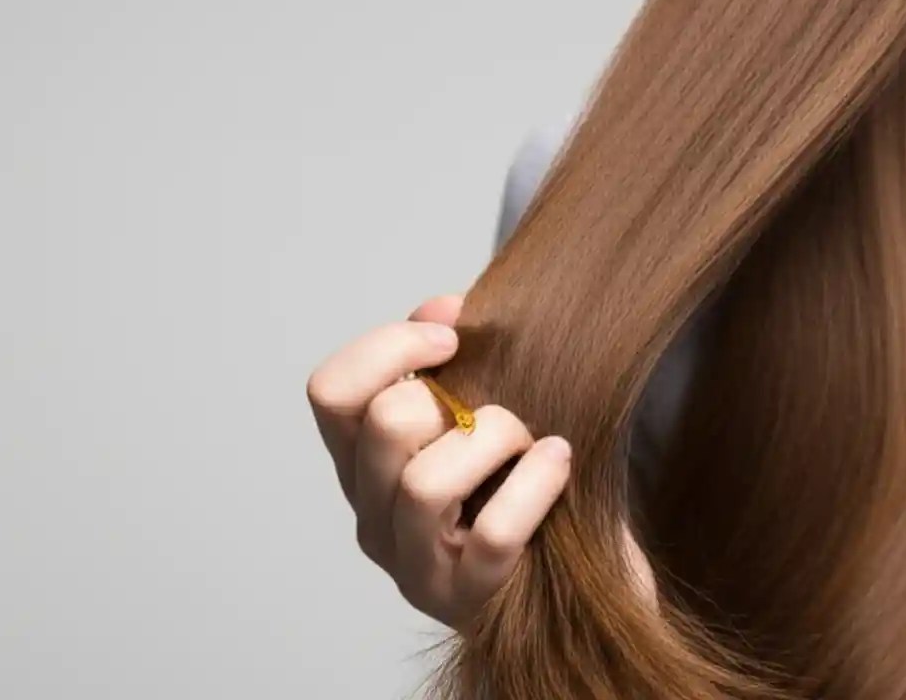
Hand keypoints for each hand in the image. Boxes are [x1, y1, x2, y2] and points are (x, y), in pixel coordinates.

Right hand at [306, 295, 577, 628]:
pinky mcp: (467, 601)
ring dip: (495, 440)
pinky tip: (558, 461)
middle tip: (500, 412)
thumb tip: (444, 306)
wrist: (575, 595)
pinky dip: (533, 485)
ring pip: (424, 484)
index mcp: (364, 466)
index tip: (451, 338)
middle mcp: (374, 518)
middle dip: (453, 398)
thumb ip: (452, 365)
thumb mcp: (479, 422)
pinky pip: (491, 534)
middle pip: (382, 426)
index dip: (388, 349)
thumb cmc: (523, 497)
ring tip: (531, 442)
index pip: (330, 393)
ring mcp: (414, 567)